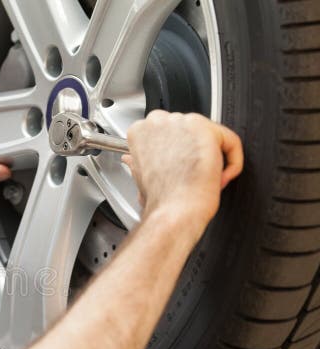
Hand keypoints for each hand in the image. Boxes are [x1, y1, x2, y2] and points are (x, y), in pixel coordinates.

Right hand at [121, 111, 243, 232]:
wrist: (174, 212)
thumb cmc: (160, 199)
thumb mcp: (140, 176)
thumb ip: (139, 160)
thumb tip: (131, 158)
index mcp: (139, 131)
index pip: (165, 131)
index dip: (173, 151)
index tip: (175, 167)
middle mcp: (158, 122)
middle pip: (187, 128)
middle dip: (193, 150)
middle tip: (191, 173)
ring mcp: (182, 124)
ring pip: (210, 134)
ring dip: (212, 157)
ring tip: (203, 178)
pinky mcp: (207, 131)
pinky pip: (230, 142)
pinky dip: (232, 162)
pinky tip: (219, 178)